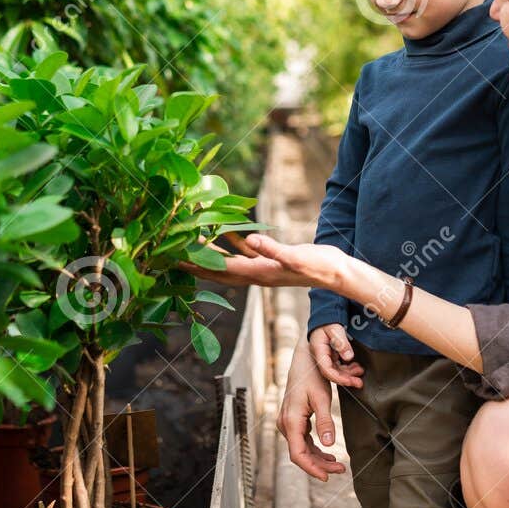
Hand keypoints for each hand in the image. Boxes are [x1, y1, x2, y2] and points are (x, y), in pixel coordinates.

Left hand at [183, 234, 352, 292]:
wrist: (338, 273)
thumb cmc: (320, 266)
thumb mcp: (296, 257)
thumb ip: (273, 250)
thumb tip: (250, 240)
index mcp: (259, 273)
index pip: (220, 269)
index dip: (198, 263)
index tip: (176, 258)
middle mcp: (256, 274)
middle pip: (217, 271)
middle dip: (194, 264)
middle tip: (171, 255)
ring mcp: (263, 269)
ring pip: (228, 263)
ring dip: (209, 256)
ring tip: (190, 244)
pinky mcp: (270, 262)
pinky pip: (243, 254)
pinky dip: (231, 246)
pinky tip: (224, 233)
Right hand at [277, 343, 345, 480]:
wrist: (303, 359)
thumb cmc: (312, 376)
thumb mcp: (322, 398)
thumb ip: (325, 422)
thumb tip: (330, 444)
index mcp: (291, 421)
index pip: (298, 455)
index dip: (312, 469)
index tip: (327, 477)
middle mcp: (286, 424)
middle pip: (301, 454)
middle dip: (320, 465)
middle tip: (341, 470)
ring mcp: (288, 423)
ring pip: (302, 449)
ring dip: (319, 459)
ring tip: (338, 464)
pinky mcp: (294, 420)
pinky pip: (303, 441)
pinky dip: (316, 449)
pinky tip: (329, 453)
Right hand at [308, 323, 363, 388]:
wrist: (325, 316)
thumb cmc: (328, 321)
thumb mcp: (335, 329)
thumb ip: (341, 342)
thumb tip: (348, 357)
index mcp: (318, 351)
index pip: (326, 369)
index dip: (338, 378)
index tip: (350, 381)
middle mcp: (321, 356)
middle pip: (332, 373)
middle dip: (346, 380)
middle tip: (359, 383)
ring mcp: (326, 357)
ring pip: (337, 371)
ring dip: (349, 374)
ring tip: (360, 373)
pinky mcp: (331, 356)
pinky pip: (339, 366)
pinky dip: (348, 368)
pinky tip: (357, 368)